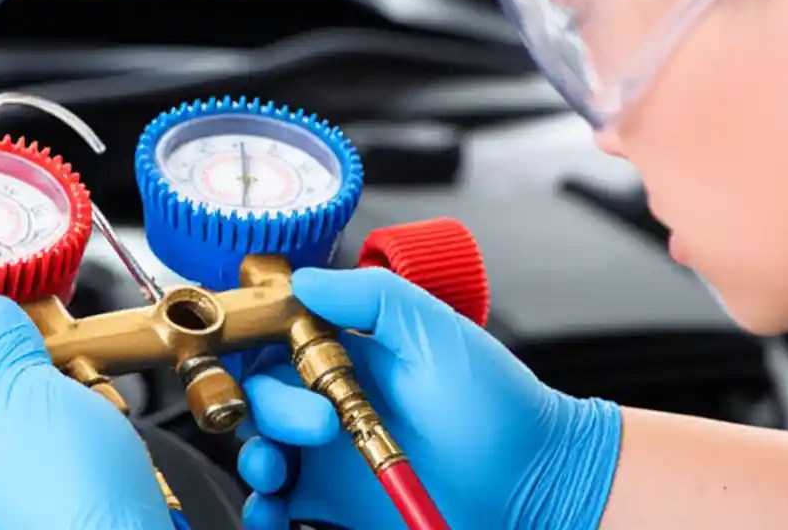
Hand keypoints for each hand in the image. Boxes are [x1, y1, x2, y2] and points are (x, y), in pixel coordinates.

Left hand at [0, 296, 173, 529]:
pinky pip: (104, 464)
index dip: (2, 355)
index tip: (27, 335)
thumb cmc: (76, 502)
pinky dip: (119, 452)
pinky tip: (129, 456)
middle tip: (79, 383)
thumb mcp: (32, 399)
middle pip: (29, 407)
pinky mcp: (94, 515)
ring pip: (73, 434)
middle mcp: (3, 491)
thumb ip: (7, 353)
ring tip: (110, 425)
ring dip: (97, 418)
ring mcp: (49, 506)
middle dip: (63, 386)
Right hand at [237, 267, 622, 529]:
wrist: (536, 480)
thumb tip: (302, 279)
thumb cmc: (498, 402)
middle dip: (272, 411)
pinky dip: (262, 508)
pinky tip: (273, 508)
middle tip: (320, 424)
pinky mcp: (335, 505)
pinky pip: (277, 506)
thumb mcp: (435, 328)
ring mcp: (330, 457)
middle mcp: (330, 402)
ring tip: (277, 471)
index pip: (273, 343)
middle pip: (260, 400)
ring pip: (258, 453)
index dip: (254, 348)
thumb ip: (370, 295)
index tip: (257, 355)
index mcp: (346, 355)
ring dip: (252, 459)